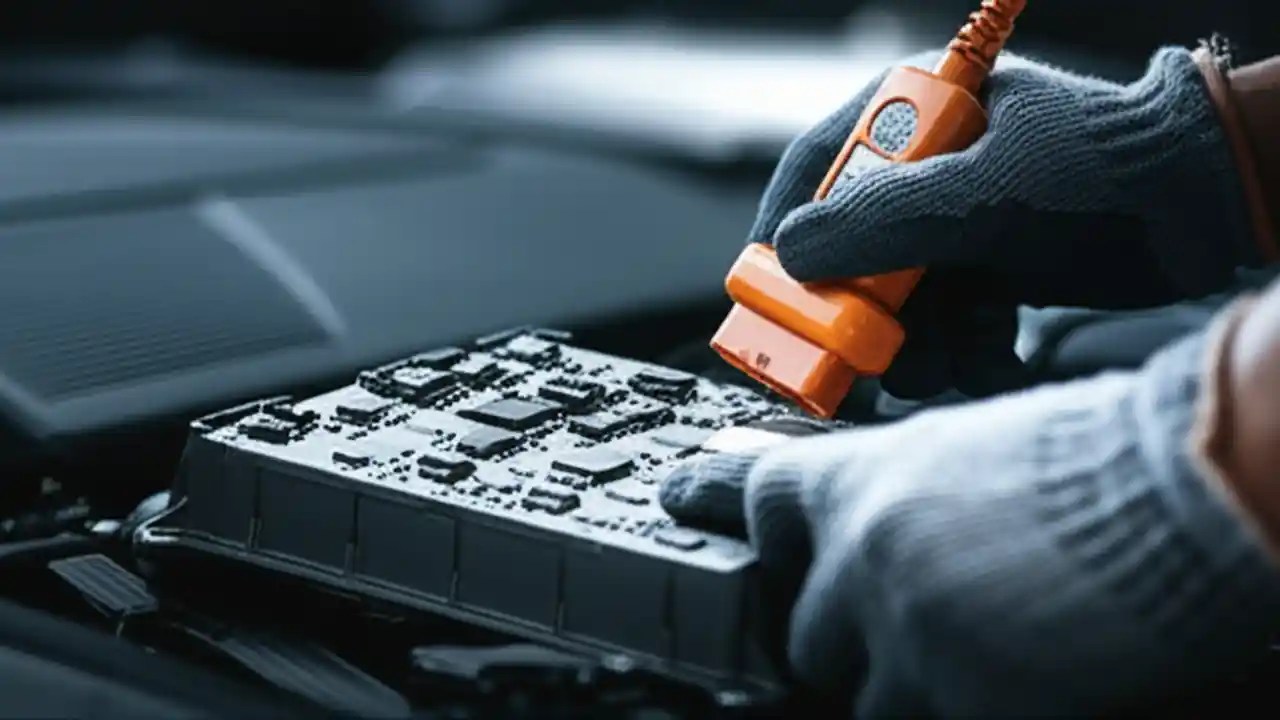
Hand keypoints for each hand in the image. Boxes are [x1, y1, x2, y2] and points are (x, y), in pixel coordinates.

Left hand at [661, 330, 1279, 715]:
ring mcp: (904, 635)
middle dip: (842, 631)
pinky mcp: (958, 698)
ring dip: (903, 676)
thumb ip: (892, 494)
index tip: (680, 499)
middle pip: (800, 629)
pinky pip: (923, 718)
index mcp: (862, 483)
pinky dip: (957, 702)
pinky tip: (1012, 666)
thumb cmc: (1087, 462)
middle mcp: (863, 558)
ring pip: (859, 689)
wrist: (1176, 495)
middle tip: (904, 615)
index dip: (717, 503)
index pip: (756, 495)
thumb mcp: (963, 451)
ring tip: (977, 639)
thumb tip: (857, 523)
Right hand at [751, 47, 1260, 399]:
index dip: (782, 235)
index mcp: (917, 115)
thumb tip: (790, 254)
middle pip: (849, 250)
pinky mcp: (984, 268)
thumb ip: (880, 223)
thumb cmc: (1106, 171)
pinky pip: (940, 320)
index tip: (763, 292)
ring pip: (893, 298)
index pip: (816, 169)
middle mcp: (927, 168)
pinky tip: (984, 351)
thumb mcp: (981, 194)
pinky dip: (954, 347)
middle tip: (864, 355)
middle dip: (858, 314)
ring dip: (911, 343)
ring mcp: (956, 222)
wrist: (1202, 209)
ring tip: (945, 361)